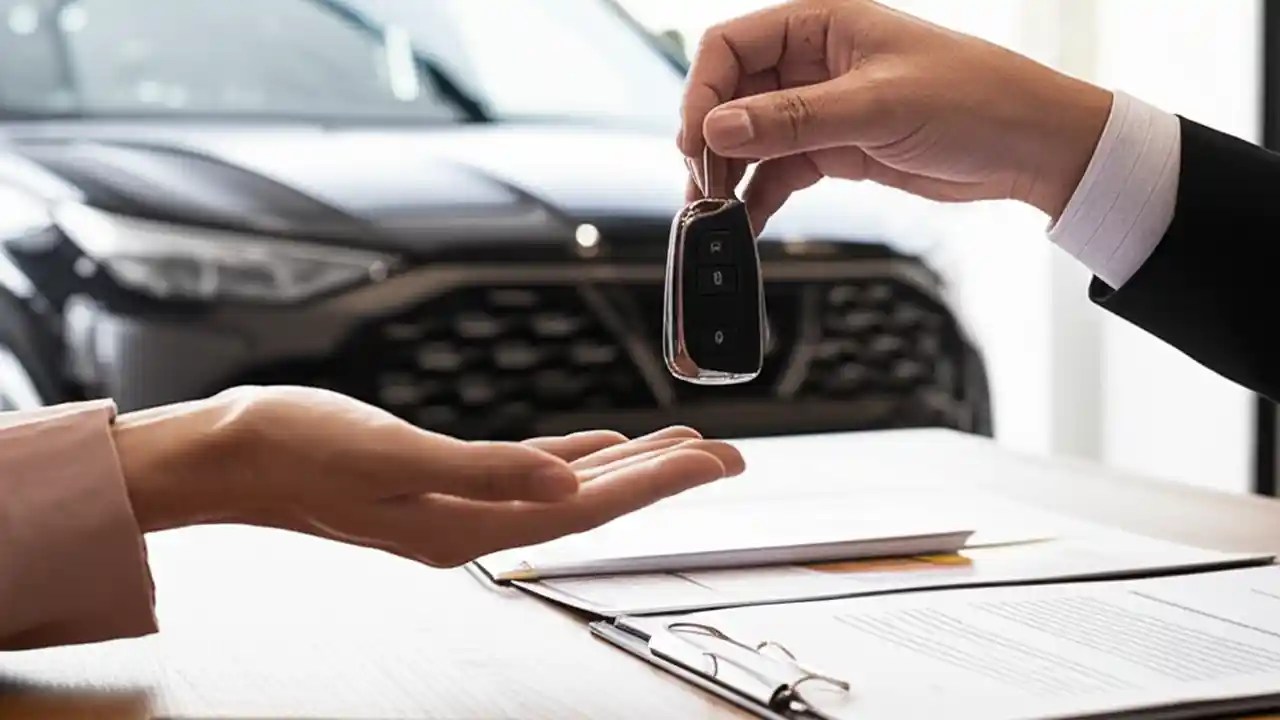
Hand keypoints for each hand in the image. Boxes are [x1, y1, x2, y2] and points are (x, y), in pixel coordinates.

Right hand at [112, 386, 743, 566]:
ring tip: (679, 449)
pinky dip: (572, 457)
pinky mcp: (442, 478)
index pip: (592, 506)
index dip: (662, 483)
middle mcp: (473, 522)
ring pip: (568, 484)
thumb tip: (567, 485)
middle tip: (725, 455)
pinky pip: (529, 471)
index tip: (719, 460)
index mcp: (468, 524)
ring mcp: (459, 503)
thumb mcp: (390, 457)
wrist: (229, 453)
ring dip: (626, 467)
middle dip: (664, 476)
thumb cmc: (294, 451)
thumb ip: (484, 472)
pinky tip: (595, 447)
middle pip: (594, 500)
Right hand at [679, 0, 1112, 230]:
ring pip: (750, 138)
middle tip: (703, 188)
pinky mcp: (836, 149)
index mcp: (821, 24)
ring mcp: (823, 108)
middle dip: (712, 142)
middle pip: (732, 96)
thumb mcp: (877, 106)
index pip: (732, 46)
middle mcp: (814, 63)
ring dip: (730, 174)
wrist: (1030, 147)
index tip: (697, 140)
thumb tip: (719, 128)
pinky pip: (779, 171)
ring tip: (718, 214)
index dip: (704, 92)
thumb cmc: (976, 99)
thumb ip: (793, 119)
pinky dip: (760, 197)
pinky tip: (749, 223)